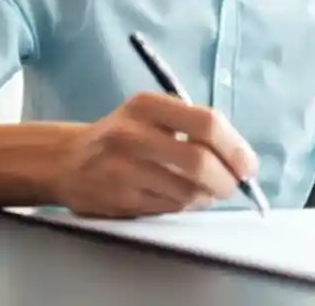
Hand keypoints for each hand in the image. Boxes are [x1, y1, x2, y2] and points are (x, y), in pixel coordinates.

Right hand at [52, 92, 258, 217]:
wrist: (66, 160)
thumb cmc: (122, 135)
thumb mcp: (151, 115)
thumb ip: (191, 128)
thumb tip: (240, 159)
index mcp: (148, 105)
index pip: (206, 123)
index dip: (235, 147)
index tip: (248, 165)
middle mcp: (134, 134)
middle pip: (200, 162)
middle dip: (227, 180)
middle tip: (233, 185)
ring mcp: (124, 169)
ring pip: (187, 191)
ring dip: (206, 196)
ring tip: (204, 190)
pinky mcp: (120, 199)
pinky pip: (169, 208)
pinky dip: (185, 206)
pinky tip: (178, 196)